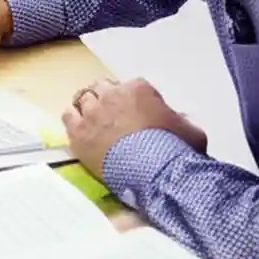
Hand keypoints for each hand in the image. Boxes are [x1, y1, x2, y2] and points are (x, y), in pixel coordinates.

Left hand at [63, 78, 207, 178]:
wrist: (154, 172)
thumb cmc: (175, 150)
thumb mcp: (190, 131)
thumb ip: (181, 121)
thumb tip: (179, 121)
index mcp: (139, 89)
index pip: (130, 86)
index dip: (131, 99)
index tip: (134, 112)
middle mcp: (112, 95)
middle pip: (101, 88)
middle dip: (106, 98)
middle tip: (110, 114)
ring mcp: (92, 112)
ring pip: (82, 99)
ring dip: (87, 107)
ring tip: (91, 120)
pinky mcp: (78, 131)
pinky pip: (68, 116)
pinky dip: (73, 119)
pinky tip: (79, 128)